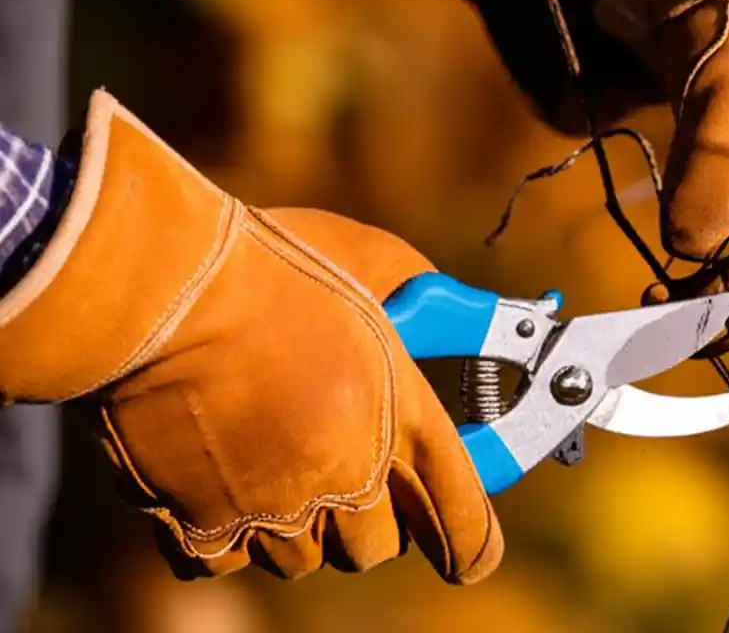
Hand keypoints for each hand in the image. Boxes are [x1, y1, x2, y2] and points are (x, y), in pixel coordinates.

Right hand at [0, 90, 500, 582]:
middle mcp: (350, 478)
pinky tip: (220, 477)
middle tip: (345, 462)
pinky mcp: (201, 528)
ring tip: (271, 450)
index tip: (470, 547)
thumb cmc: (267, 266)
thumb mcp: (375, 262)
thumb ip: (436, 301)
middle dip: (371, 516)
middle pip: (377, 547)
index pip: (465, 525)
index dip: (472, 542)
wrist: (155, 286)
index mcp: (406, 421)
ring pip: (303, 558)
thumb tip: (476, 322)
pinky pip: (227, 562)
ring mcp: (276, 511)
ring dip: (297, 520)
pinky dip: (228, 532)